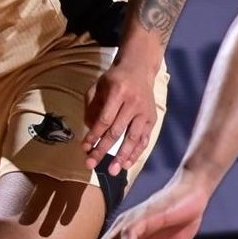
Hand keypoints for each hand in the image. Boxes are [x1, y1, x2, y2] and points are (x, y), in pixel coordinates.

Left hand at [82, 53, 161, 174]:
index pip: (105, 119)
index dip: (94, 135)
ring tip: (113, 170)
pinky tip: (127, 164)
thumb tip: (90, 131)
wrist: (140, 68)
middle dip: (103, 149)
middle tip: (91, 164)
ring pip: (134, 137)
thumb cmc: (115, 78)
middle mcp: (134, 103)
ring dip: (122, 156)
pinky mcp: (152, 118)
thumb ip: (92, 107)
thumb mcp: (98, 86)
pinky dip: (136, 152)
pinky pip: (145, 139)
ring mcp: (145, 111)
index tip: (84, 148)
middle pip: (117, 131)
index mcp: (118, 92)